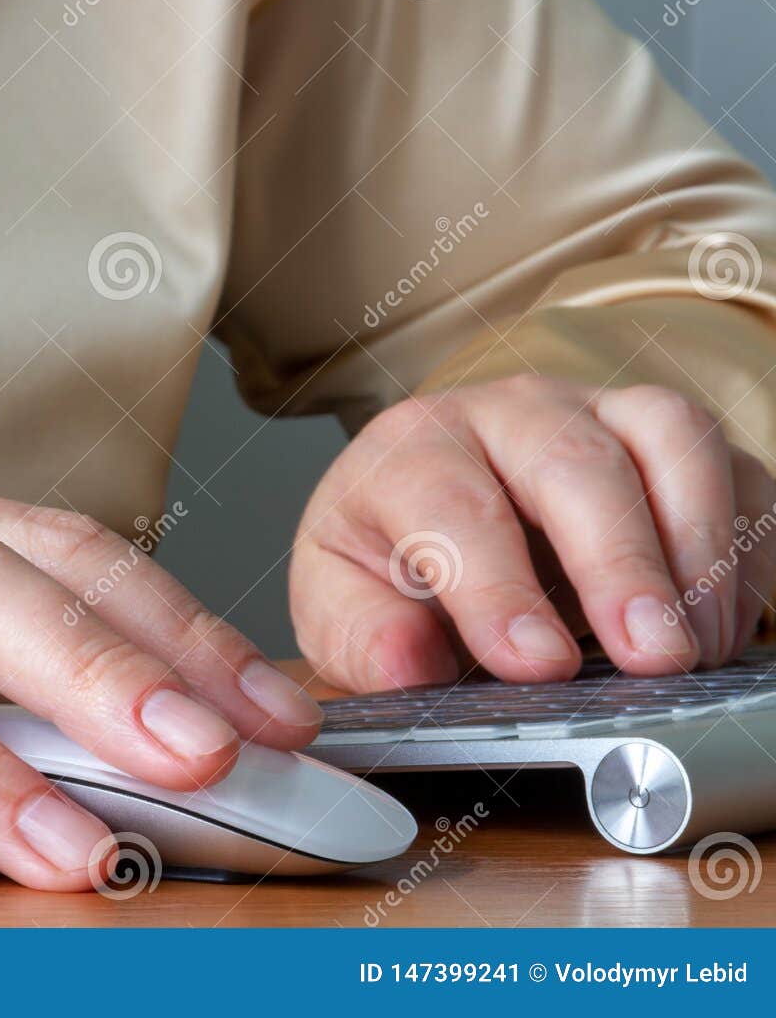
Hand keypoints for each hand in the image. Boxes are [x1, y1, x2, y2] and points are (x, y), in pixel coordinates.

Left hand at [291, 375, 775, 690]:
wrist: (434, 519)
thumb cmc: (390, 559)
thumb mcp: (342, 603)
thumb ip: (364, 634)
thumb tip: (406, 665)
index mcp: (412, 448)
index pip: (451, 503)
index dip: (496, 588)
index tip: (535, 664)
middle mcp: (509, 413)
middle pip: (574, 462)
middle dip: (619, 564)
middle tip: (650, 658)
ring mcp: (598, 413)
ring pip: (671, 437)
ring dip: (698, 547)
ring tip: (693, 650)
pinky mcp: (669, 443)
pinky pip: (736, 470)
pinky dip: (744, 550)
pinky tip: (722, 628)